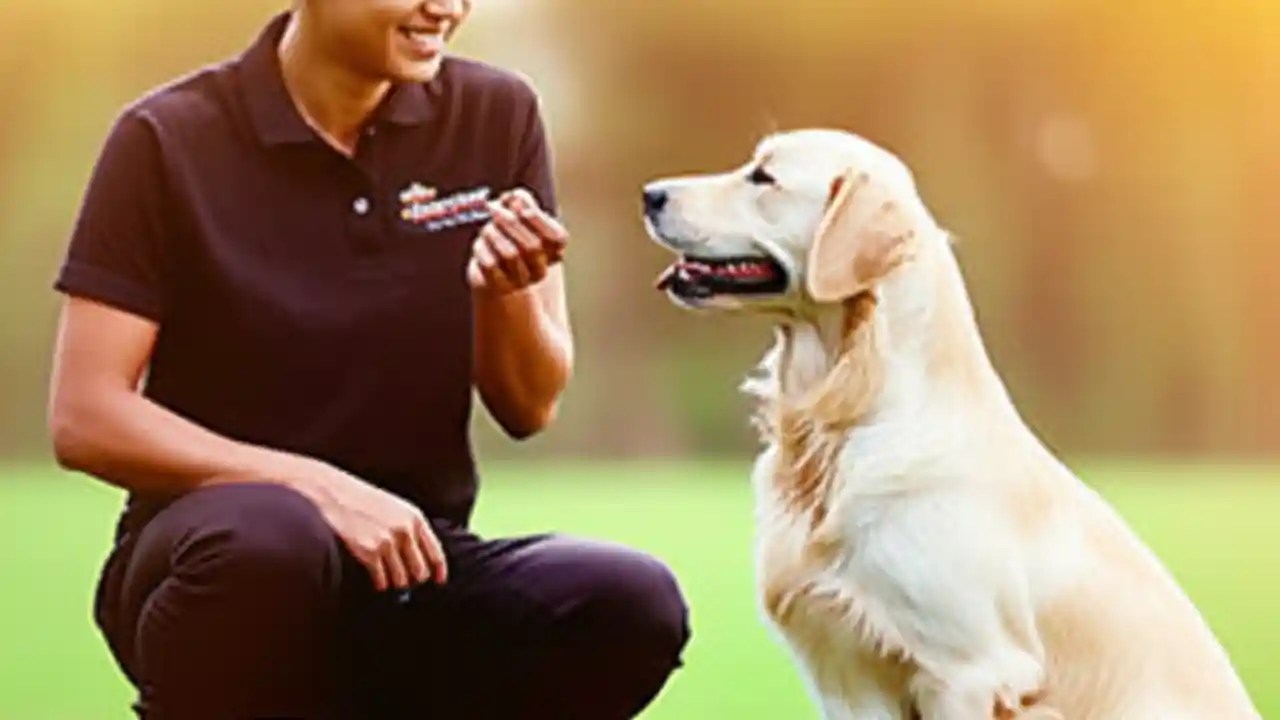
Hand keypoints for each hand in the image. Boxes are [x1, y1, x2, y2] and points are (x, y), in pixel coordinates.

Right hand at [299, 461, 447, 590]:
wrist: (336, 496)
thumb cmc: (365, 501)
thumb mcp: (397, 508)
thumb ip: (411, 528)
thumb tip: (420, 555)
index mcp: (415, 519)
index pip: (435, 553)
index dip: (439, 571)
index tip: (439, 581)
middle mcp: (405, 532)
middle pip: (420, 571)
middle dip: (414, 579)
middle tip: (408, 582)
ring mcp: (388, 543)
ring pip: (401, 579)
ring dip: (396, 583)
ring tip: (391, 581)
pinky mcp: (369, 553)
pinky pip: (382, 579)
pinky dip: (381, 583)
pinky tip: (378, 581)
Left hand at [467, 188, 567, 295]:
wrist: (492, 273)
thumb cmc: (508, 238)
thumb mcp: (517, 216)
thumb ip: (520, 201)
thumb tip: (515, 197)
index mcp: (553, 252)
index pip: (557, 238)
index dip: (536, 218)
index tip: (516, 203)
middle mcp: (540, 269)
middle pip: (532, 246)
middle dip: (510, 222)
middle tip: (493, 209)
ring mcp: (520, 280)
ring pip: (510, 254)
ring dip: (494, 233)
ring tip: (486, 227)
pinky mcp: (498, 285)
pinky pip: (490, 265)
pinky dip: (482, 248)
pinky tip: (480, 243)